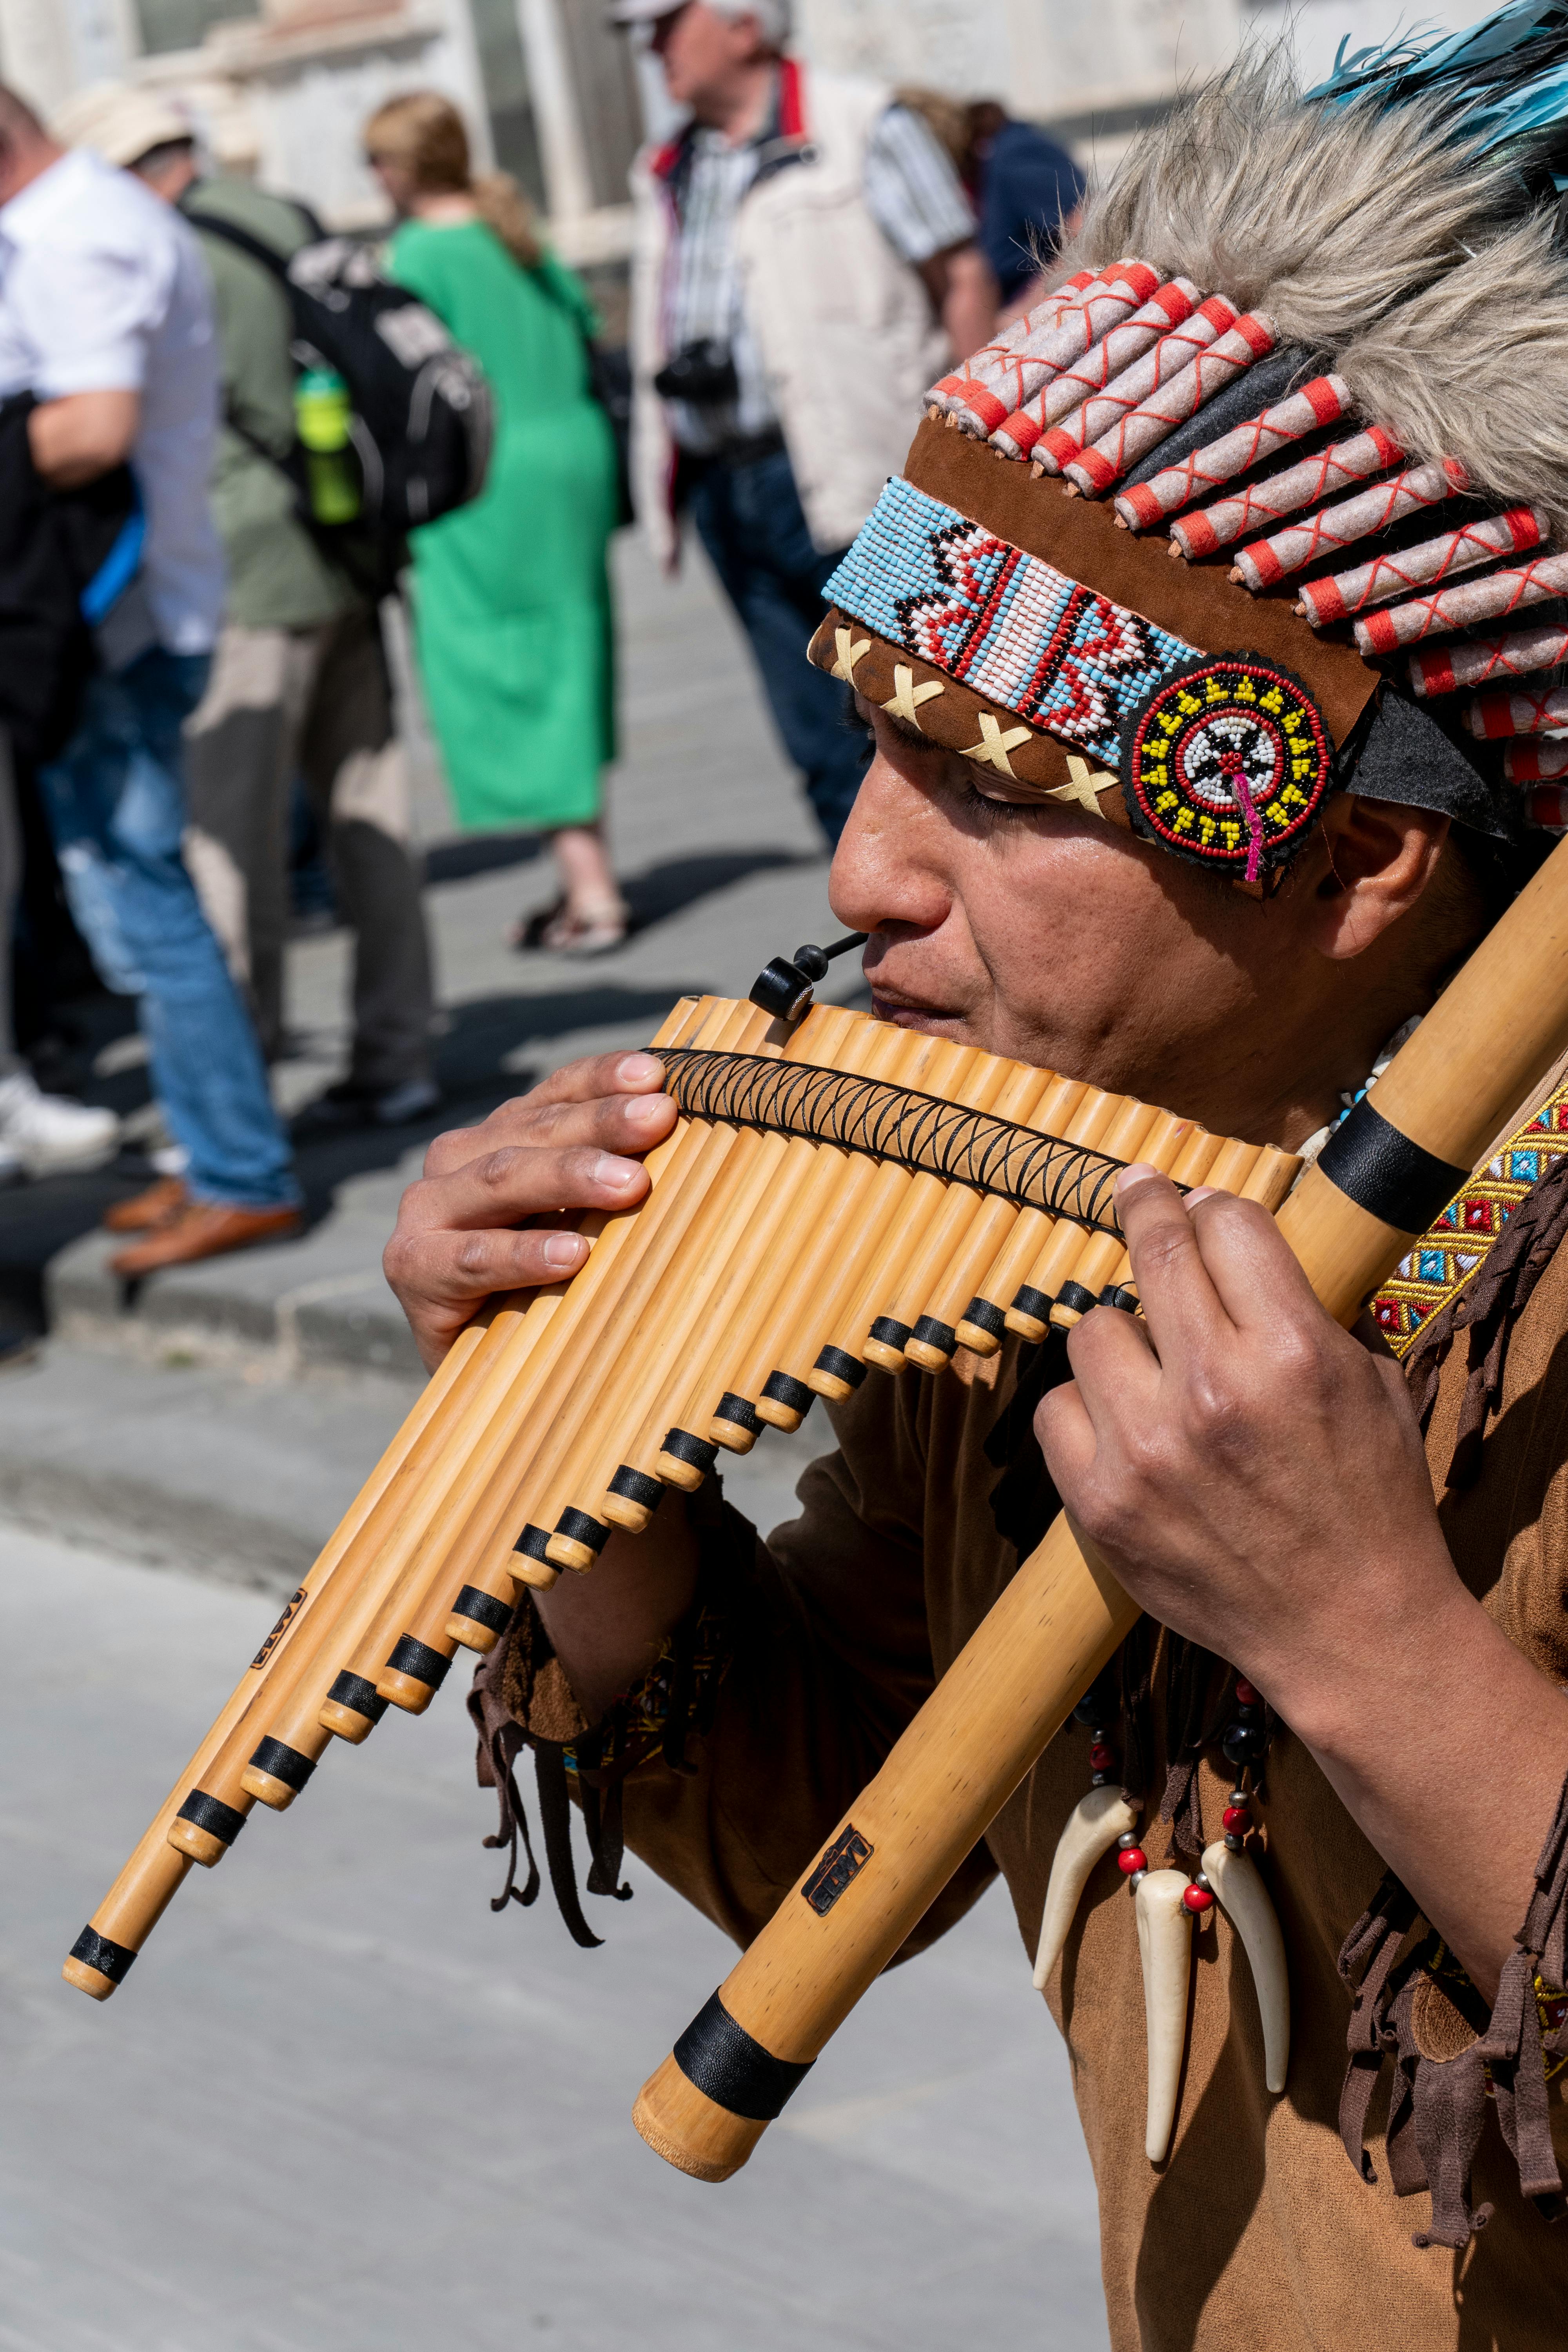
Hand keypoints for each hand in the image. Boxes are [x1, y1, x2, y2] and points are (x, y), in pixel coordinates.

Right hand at [384, 1051, 676, 1370]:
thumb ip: (611, 1181)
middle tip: (660, 1117)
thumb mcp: (582, 1222)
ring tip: (631, 1183)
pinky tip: (572, 1255)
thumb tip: (684, 1135)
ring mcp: (426, 1212)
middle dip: (602, 1123)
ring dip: (569, 1176)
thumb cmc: (547, 1289)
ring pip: (502, 1178)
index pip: (556, 1095)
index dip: (603, 1080)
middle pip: (534, 1131)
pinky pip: (473, 1257)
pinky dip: (523, 1254)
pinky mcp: (412, 1267)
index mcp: (500, 1137)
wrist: (483, 1377)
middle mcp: (456, 1162)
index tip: (657, 1076)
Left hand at [1033, 1165, 1463, 1728]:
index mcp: (1291, 1351)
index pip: (1226, 1221)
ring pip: (1093, 1329)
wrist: (1350, 1630)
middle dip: (1146, 1204)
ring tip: (1157, 1371)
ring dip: (1123, 1339)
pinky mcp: (1101, 1503)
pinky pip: (1056, 1410)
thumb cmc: (1370, 1502)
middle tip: (1139, 1189)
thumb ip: (1303, 1309)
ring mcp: (1147, 1449)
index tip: (1197, 1203)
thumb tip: (1232, 1237)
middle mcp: (1213, 1390)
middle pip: (1151, 1249)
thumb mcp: (1372, 1385)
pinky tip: (1126, 1429)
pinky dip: (1087, 1411)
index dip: (1214, 1207)